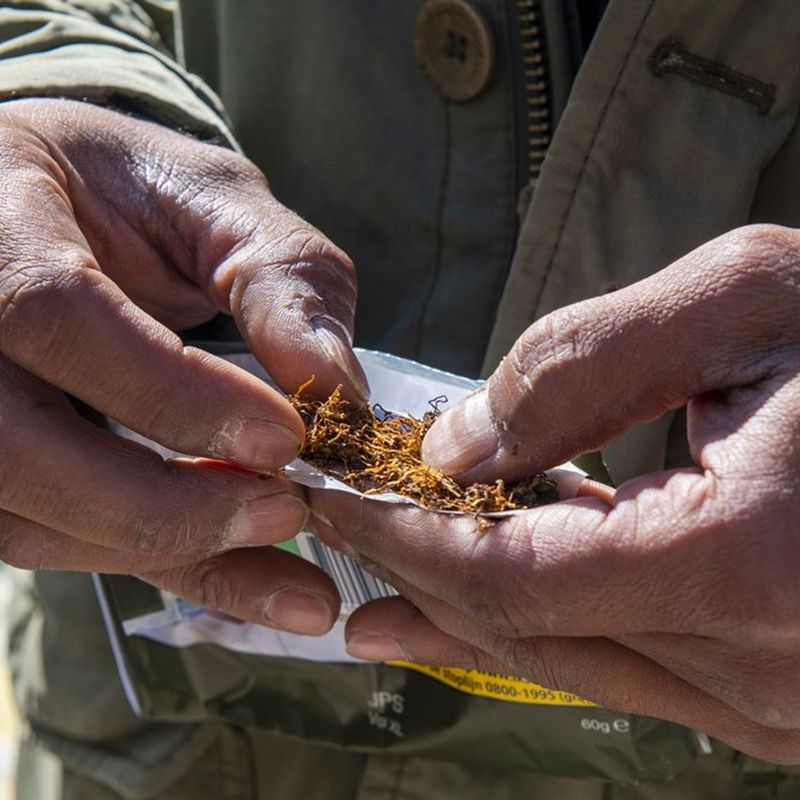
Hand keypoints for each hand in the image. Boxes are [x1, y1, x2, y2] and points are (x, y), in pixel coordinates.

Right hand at [0, 98, 368, 634]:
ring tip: (287, 561)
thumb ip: (278, 275)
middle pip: (14, 452)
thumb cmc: (132, 196)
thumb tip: (334, 386)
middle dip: (160, 504)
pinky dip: (157, 567)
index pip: (56, 316)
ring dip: (166, 554)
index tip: (285, 439)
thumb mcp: (213, 201)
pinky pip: (56, 540)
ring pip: (25, 521)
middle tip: (286, 513)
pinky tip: (245, 572)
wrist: (51, 208)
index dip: (171, 391)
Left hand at [312, 225, 799, 760]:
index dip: (401, 533)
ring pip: (564, 655)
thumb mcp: (746, 301)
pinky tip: (473, 601)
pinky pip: (622, 661)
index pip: (508, 573)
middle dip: (414, 566)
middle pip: (520, 624)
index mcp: (749, 563)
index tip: (329, 492)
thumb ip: (582, 369)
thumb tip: (457, 449)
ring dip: (460, 608)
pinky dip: (538, 621)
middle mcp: (765, 665)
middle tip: (334, 524)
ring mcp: (776, 702)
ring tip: (374, 585)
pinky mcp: (776, 697)